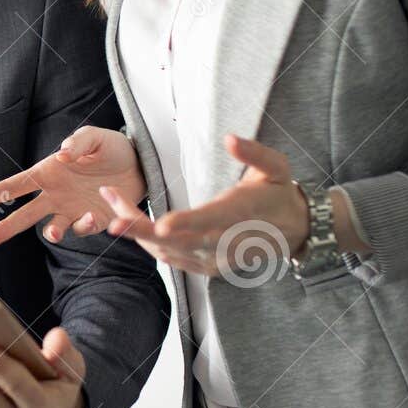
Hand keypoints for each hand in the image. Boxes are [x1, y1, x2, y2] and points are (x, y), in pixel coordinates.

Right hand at [0, 125, 146, 245]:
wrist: (140, 165)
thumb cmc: (109, 147)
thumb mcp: (94, 137)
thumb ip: (77, 142)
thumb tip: (62, 154)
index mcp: (46, 174)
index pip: (11, 187)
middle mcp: (54, 196)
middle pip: (23, 216)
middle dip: (5, 228)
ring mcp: (72, 211)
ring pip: (52, 229)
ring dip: (52, 232)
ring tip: (54, 230)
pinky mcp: (92, 221)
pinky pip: (83, 229)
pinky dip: (86, 225)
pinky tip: (95, 213)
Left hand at [100, 134, 307, 277]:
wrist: (294, 232)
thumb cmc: (279, 194)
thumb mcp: (277, 168)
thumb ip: (255, 154)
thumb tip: (230, 139)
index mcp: (241, 216)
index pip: (211, 221)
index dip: (186, 223)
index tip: (162, 223)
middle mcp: (226, 243)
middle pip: (179, 241)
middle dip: (143, 230)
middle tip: (112, 219)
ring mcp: (215, 260)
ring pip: (169, 251)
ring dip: (138, 233)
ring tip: (113, 208)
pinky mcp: (208, 268)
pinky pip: (172, 259)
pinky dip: (150, 244)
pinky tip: (131, 226)